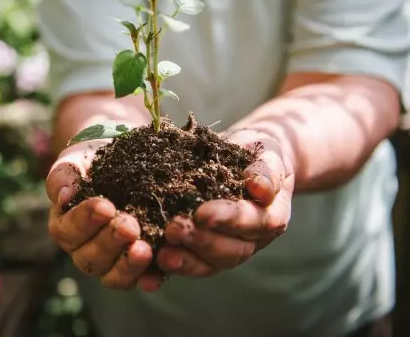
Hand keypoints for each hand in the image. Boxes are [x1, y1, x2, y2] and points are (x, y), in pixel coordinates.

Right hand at [46, 140, 153, 289]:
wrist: (122, 167)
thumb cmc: (91, 166)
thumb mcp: (74, 163)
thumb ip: (64, 177)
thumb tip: (64, 195)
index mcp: (65, 227)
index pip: (68, 230)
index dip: (86, 220)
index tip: (105, 206)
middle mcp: (84, 251)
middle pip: (91, 257)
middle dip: (110, 242)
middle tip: (129, 227)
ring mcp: (110, 264)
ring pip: (113, 275)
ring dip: (128, 265)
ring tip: (144, 250)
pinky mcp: (136, 268)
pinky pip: (139, 280)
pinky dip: (148, 279)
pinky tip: (157, 276)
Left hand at [152, 129, 293, 282]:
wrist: (246, 155)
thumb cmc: (259, 153)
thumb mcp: (268, 154)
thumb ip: (267, 170)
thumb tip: (259, 188)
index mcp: (270, 217)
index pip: (252, 222)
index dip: (228, 220)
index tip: (202, 213)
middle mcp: (250, 240)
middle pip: (230, 250)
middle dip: (201, 242)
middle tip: (174, 229)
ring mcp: (226, 248)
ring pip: (210, 264)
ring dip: (186, 260)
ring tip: (163, 254)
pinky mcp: (202, 251)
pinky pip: (189, 264)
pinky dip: (171, 269)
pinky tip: (151, 266)